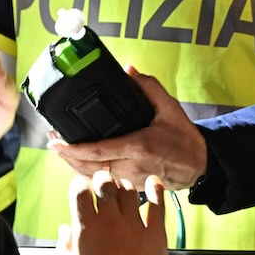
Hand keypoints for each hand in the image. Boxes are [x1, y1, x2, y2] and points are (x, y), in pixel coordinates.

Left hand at [48, 67, 206, 190]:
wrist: (200, 166)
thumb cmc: (185, 139)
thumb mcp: (170, 108)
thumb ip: (148, 87)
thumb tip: (129, 69)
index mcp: (137, 147)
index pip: (96, 151)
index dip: (71, 149)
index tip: (55, 141)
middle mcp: (131, 166)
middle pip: (88, 168)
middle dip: (67, 157)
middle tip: (53, 143)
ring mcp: (130, 179)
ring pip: (94, 177)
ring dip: (76, 166)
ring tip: (63, 151)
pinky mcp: (132, 185)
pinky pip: (105, 181)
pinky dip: (90, 172)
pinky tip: (82, 161)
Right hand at [58, 172, 167, 254]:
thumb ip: (64, 247)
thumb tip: (64, 230)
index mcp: (86, 228)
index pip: (80, 190)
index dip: (79, 185)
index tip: (81, 188)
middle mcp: (109, 221)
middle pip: (105, 183)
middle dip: (102, 179)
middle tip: (102, 184)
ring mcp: (134, 225)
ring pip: (129, 190)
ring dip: (124, 186)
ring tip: (122, 190)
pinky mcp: (155, 233)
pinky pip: (157, 205)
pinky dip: (157, 190)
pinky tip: (154, 183)